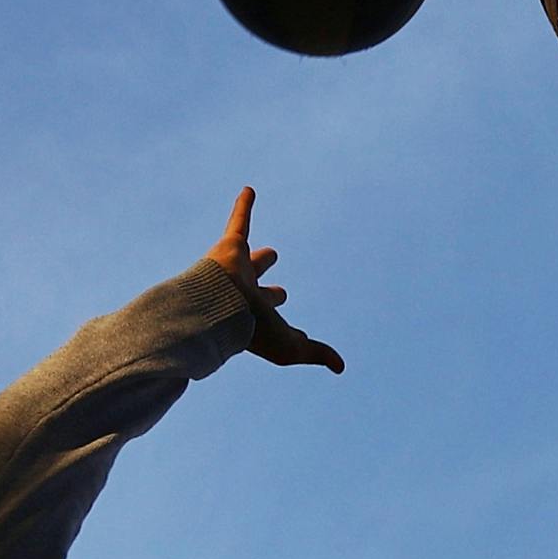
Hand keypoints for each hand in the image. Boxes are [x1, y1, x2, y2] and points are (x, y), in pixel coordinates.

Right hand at [205, 187, 344, 372]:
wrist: (216, 306)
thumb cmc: (250, 330)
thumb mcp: (289, 347)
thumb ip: (316, 353)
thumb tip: (341, 367)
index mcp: (259, 318)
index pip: (278, 325)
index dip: (291, 331)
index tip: (302, 338)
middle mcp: (247, 295)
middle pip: (263, 291)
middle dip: (271, 293)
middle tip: (280, 293)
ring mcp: (237, 270)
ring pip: (251, 260)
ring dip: (257, 255)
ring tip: (259, 244)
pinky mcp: (229, 247)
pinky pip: (239, 221)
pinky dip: (244, 206)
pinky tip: (250, 190)